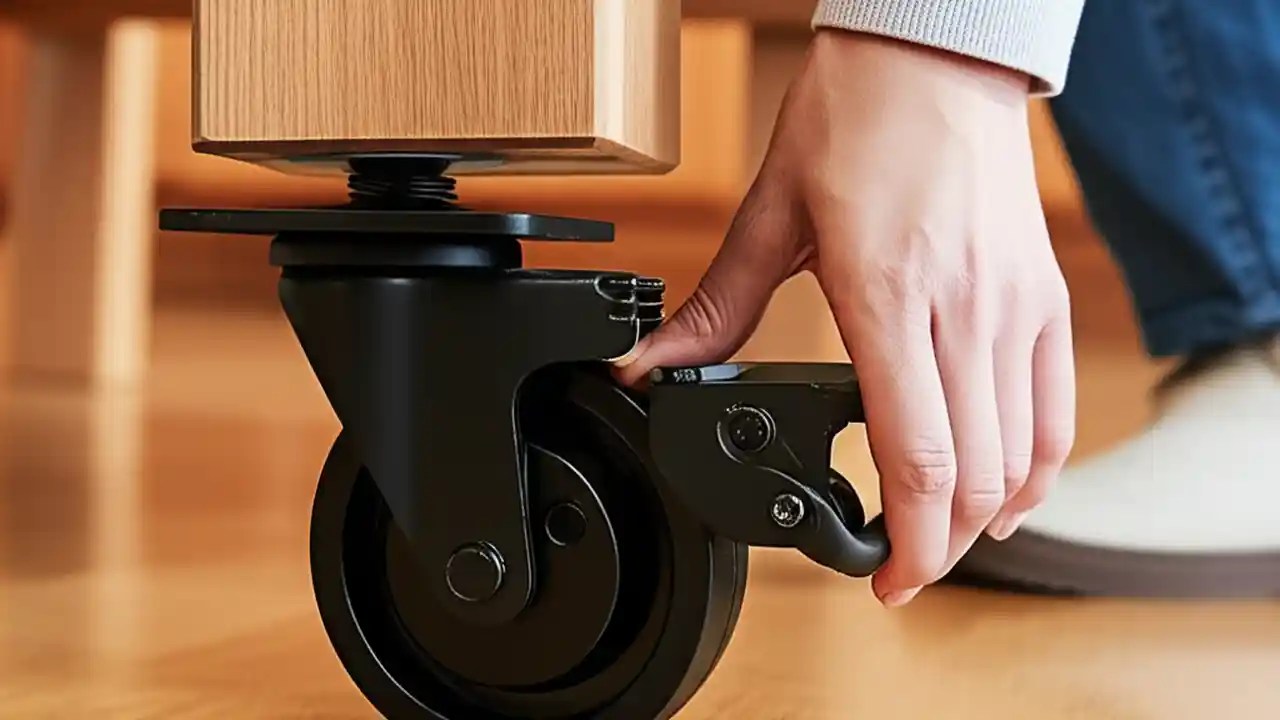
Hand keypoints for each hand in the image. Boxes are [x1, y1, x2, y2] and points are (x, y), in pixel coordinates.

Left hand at [615, 31, 1075, 605]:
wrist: (935, 53)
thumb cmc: (854, 119)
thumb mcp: (770, 215)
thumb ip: (716, 310)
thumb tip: (649, 368)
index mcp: (885, 293)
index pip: (916, 452)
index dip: (908, 540)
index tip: (886, 580)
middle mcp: (963, 309)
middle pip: (975, 473)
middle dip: (941, 546)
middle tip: (902, 572)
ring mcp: (1015, 305)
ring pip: (1023, 453)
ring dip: (988, 517)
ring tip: (944, 540)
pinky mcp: (1044, 297)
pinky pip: (1056, 408)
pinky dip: (1036, 466)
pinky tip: (1007, 492)